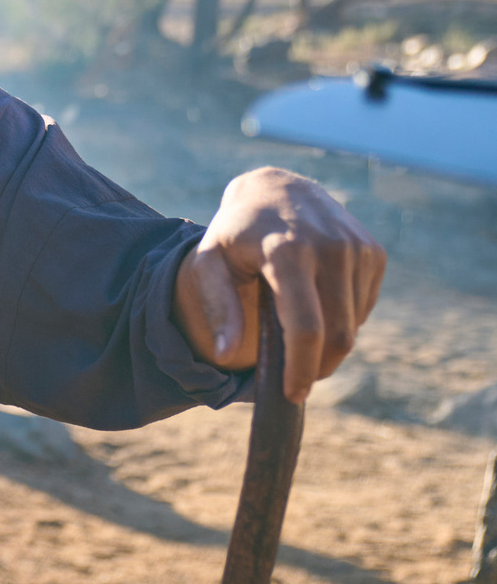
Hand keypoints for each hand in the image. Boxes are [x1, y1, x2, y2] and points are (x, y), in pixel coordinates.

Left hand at [176, 167, 385, 402]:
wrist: (274, 189)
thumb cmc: (235, 232)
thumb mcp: (210, 262)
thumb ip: (217, 306)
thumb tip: (222, 354)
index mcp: (287, 251)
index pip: (305, 326)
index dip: (301, 368)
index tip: (292, 394)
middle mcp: (329, 246)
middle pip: (337, 333)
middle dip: (319, 367)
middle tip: (296, 381)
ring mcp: (357, 246)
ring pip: (354, 324)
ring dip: (330, 346)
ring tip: (297, 342)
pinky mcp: (373, 251)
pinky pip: (364, 306)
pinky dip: (343, 321)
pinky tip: (316, 310)